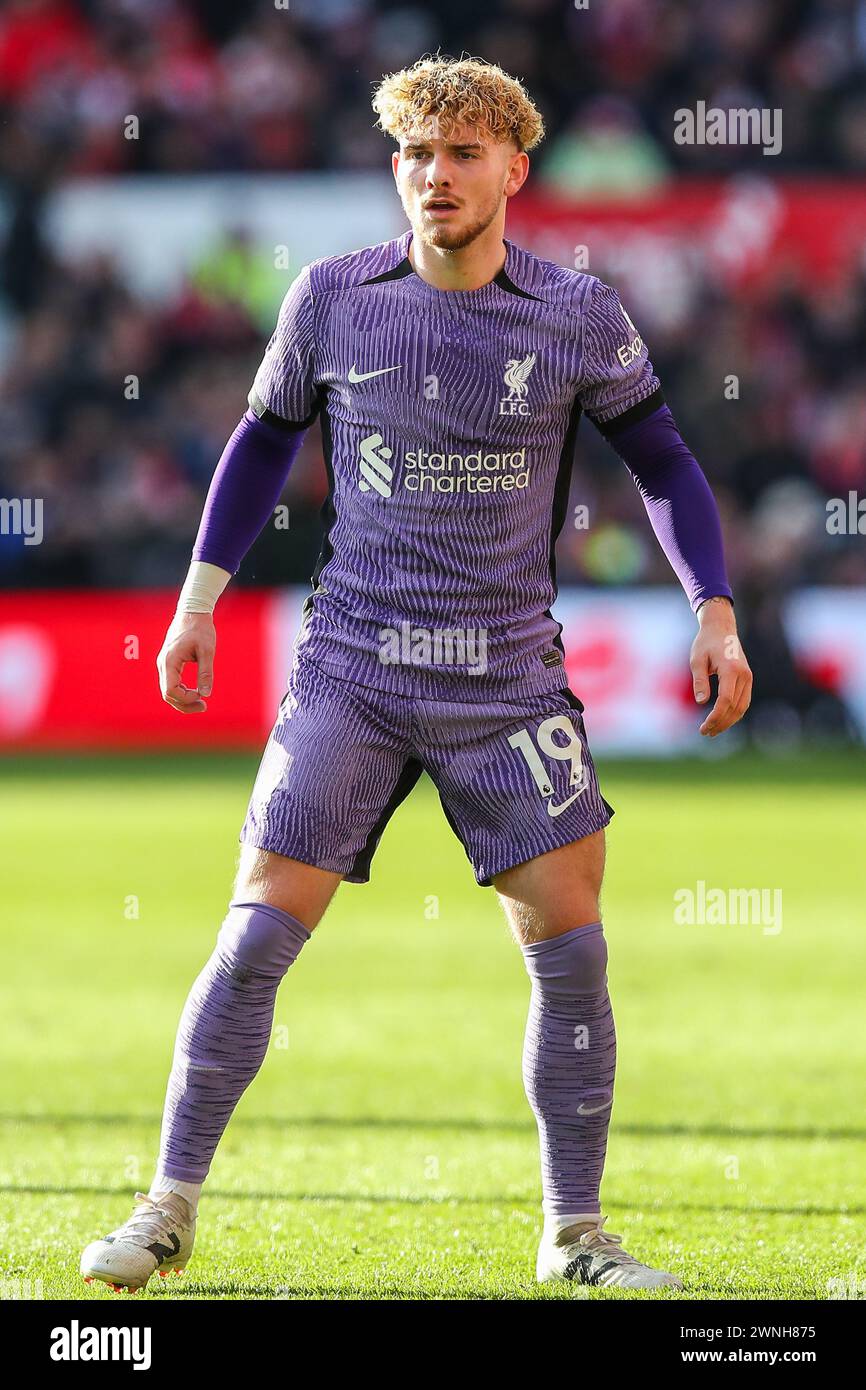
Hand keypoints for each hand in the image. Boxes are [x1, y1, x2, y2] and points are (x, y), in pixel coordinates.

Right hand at [157, 611, 215, 713]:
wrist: (193, 612)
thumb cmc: (200, 629)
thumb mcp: (207, 650)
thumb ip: (206, 672)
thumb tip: (206, 694)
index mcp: (169, 661)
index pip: (170, 690)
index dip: (185, 699)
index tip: (202, 696)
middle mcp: (163, 664)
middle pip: (167, 694)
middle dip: (184, 704)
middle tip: (204, 707)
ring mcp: (164, 664)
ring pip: (168, 690)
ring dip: (183, 700)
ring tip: (201, 703)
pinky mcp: (169, 663)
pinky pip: (171, 683)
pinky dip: (182, 692)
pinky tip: (196, 692)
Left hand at [690, 597, 751, 736]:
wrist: (721, 628)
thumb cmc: (705, 643)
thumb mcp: (696, 660)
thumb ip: (700, 680)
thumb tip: (702, 702)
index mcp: (731, 669)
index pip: (725, 700)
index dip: (715, 717)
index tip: (704, 728)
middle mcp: (743, 674)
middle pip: (735, 707)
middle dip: (721, 723)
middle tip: (705, 732)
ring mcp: (748, 677)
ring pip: (742, 707)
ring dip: (728, 721)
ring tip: (712, 731)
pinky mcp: (747, 679)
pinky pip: (744, 701)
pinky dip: (734, 713)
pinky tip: (722, 720)